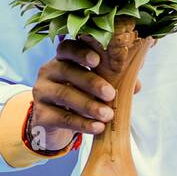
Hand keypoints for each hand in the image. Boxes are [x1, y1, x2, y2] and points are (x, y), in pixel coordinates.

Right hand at [29, 34, 141, 151]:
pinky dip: (81, 123)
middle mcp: (48, 71)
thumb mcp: (96, 86)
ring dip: (89, 105)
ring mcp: (41, 92)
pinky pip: (61, 117)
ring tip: (108, 115)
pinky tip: (97, 127)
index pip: (67, 48)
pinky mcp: (40, 114)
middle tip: (111, 94)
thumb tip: (136, 85)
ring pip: (64, 95)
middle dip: (92, 82)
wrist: (57, 124)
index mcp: (63, 59)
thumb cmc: (82, 96)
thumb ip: (115, 80)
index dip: (81, 52)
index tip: (97, 60)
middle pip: (67, 71)